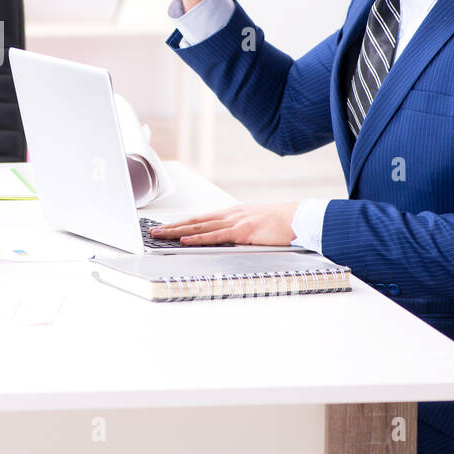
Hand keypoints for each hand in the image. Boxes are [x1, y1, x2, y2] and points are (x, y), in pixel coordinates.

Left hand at [148, 202, 297, 246]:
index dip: (182, 223)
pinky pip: (215, 236)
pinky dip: (198, 238)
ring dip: (177, 231)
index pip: (201, 219)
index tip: (166, 227)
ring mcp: (235, 221)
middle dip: (171, 226)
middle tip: (153, 231)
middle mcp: (229, 214)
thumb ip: (241, 231)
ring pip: (199, 226)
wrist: (299, 218)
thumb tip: (230, 240)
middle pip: (194, 220)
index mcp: (232, 213)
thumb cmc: (281, 223)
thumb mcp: (256, 225)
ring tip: (160, 235)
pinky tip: (184, 240)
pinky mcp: (242, 231)